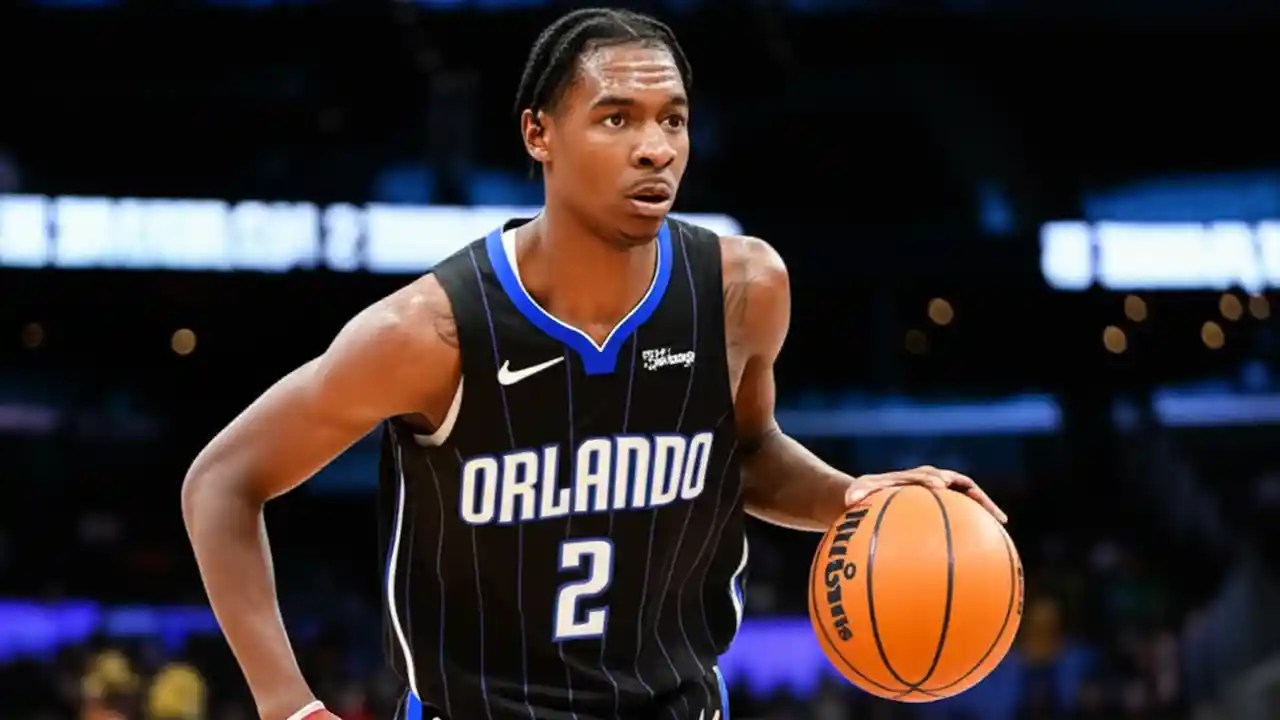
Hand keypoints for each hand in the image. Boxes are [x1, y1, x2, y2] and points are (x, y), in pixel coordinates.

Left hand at [844, 465, 1007, 523]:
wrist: (872, 498)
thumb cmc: (865, 497)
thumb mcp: (857, 493)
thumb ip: (856, 494)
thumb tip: (849, 500)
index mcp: (912, 478)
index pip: (926, 476)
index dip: (933, 480)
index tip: (940, 486)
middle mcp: (931, 482)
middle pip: (955, 482)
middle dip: (968, 492)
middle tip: (981, 503)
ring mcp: (941, 494)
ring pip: (967, 496)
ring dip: (982, 506)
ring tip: (999, 522)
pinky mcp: (945, 506)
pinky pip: (963, 515)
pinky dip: (975, 525)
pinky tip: (988, 548)